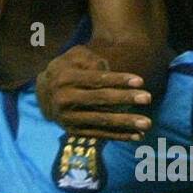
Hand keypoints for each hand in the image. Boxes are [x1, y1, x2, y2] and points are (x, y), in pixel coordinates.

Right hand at [35, 45, 151, 140]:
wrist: (44, 93)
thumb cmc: (68, 69)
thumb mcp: (76, 57)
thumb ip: (91, 60)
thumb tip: (108, 74)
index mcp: (66, 77)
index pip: (96, 79)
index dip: (118, 80)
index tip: (140, 81)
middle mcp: (65, 98)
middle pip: (100, 99)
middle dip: (125, 98)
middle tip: (148, 98)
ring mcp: (68, 117)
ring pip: (101, 120)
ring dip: (125, 122)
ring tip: (147, 123)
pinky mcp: (74, 131)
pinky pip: (99, 134)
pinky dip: (118, 136)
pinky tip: (137, 136)